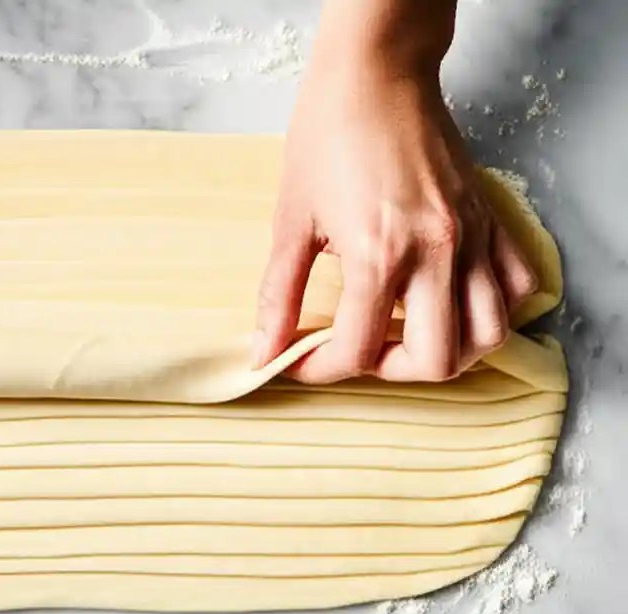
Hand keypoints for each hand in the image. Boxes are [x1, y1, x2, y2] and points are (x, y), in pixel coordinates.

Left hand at [253, 1, 537, 383]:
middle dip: (391, 371)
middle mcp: (437, 253)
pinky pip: (516, 287)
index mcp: (380, 255)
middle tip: (358, 352)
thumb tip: (262, 348)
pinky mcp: (491, 219)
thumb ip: (278, 293)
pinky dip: (491, 311)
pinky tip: (450, 304)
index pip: (359, 351)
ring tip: (404, 335)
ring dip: (447, 351)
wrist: (375, 75)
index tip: (297, 362)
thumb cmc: (328, 136)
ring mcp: (472, 237)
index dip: (320, 370)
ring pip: (487, 334)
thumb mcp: (290, 220)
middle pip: (437, 360)